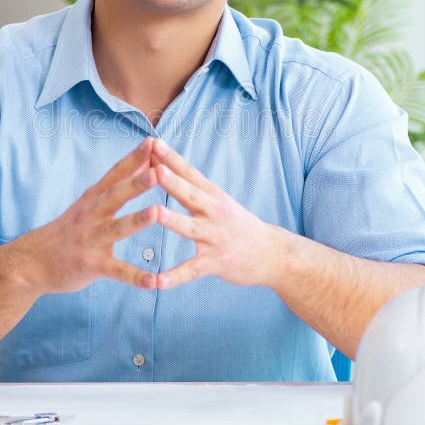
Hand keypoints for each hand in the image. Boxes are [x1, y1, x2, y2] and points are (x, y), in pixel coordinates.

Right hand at [20, 138, 161, 292]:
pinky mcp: (89, 265)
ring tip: (157, 213)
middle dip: (137, 183)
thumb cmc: (69, 229)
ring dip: (137, 220)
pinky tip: (153, 281)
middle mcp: (91, 215)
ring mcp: (89, 239)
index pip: (116, 173)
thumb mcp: (89, 204)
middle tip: (159, 171)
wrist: (32, 261)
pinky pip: (115, 271)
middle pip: (116, 195)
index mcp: (94, 198)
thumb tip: (145, 163)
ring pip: (116, 228)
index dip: (134, 157)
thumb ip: (115, 187)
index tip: (154, 142)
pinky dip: (134, 276)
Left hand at [150, 139, 290, 288]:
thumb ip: (192, 187)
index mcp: (213, 196)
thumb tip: (164, 165)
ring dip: (173, 220)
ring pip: (191, 228)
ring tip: (155, 213)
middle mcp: (215, 213)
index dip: (172, 158)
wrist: (271, 254)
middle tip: (154, 168)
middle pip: (190, 194)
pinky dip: (175, 276)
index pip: (190, 173)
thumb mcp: (218, 201)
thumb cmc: (236, 224)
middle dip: (172, 181)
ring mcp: (216, 238)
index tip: (152, 142)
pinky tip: (157, 282)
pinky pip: (192, 270)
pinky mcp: (217, 262)